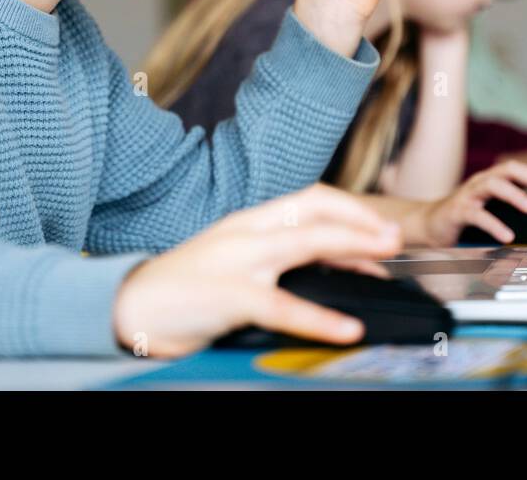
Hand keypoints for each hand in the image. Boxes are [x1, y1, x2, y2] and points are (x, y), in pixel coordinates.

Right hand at [111, 185, 402, 357]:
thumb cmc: (187, 288)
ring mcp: (237, 260)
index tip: (381, 228)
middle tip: (396, 238)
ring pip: (304, 243)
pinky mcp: (228, 295)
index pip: (310, 198)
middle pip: (314, 212)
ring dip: (352, 247)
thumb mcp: (236, 262)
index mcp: (250, 220)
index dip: (351, 208)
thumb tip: (335, 267)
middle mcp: (247, 230)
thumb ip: (279, 258)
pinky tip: (344, 328)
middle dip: (361, 221)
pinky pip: (281, 304)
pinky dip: (318, 316)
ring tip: (385, 262)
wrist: (130, 305)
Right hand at [420, 159, 526, 245]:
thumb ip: (512, 211)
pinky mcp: (457, 211)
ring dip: (515, 195)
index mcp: (491, 180)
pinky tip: (507, 237)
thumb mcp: (491, 211)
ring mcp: (467, 195)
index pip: (518, 170)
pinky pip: (476, 215)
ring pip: (493, 186)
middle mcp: (480, 182)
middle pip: (508, 170)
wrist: (429, 225)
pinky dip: (494, 225)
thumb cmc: (465, 218)